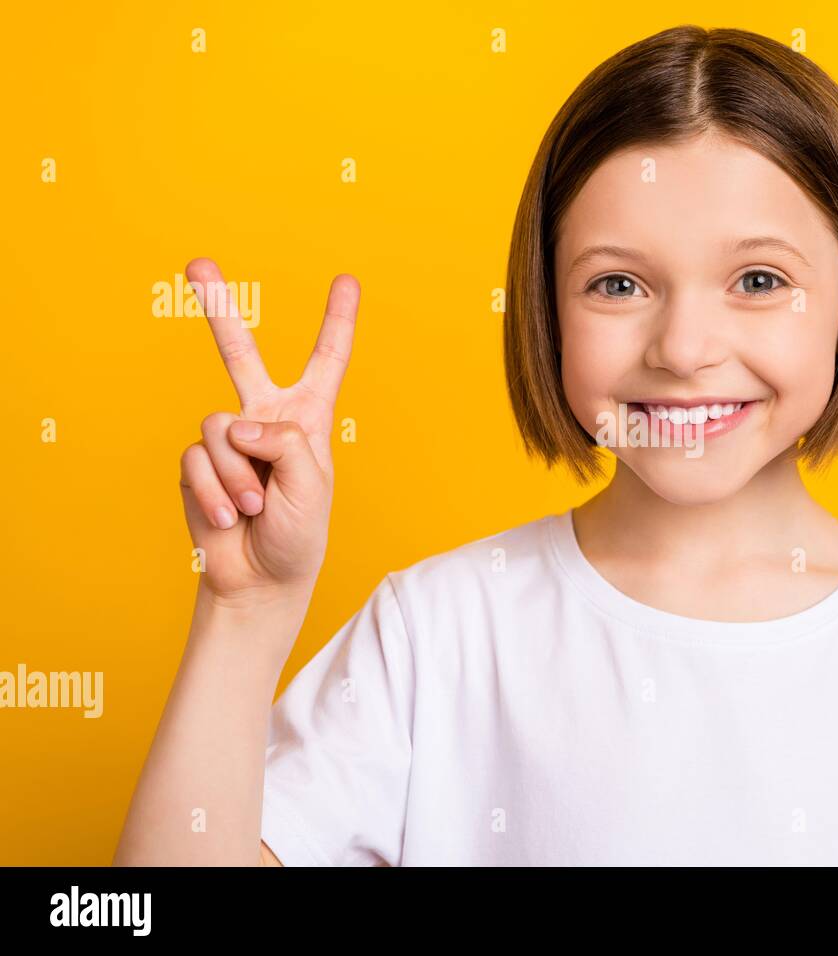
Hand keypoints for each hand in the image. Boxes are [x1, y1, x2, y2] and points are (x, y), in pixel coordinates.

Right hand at [178, 258, 358, 603]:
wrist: (259, 578)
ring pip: (219, 429)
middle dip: (218, 308)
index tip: (347, 280)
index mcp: (307, 419)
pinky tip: (229, 517)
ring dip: (238, 478)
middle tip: (196, 263)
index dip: (337, 322)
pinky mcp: (197, 464)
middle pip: (239, 354)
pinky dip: (214, 492)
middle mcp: (264, 419)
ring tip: (254, 508)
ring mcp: (227, 440)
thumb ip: (283, 442)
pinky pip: (197, 460)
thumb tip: (237, 424)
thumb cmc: (297, 533)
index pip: (326, 362)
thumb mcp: (311, 485)